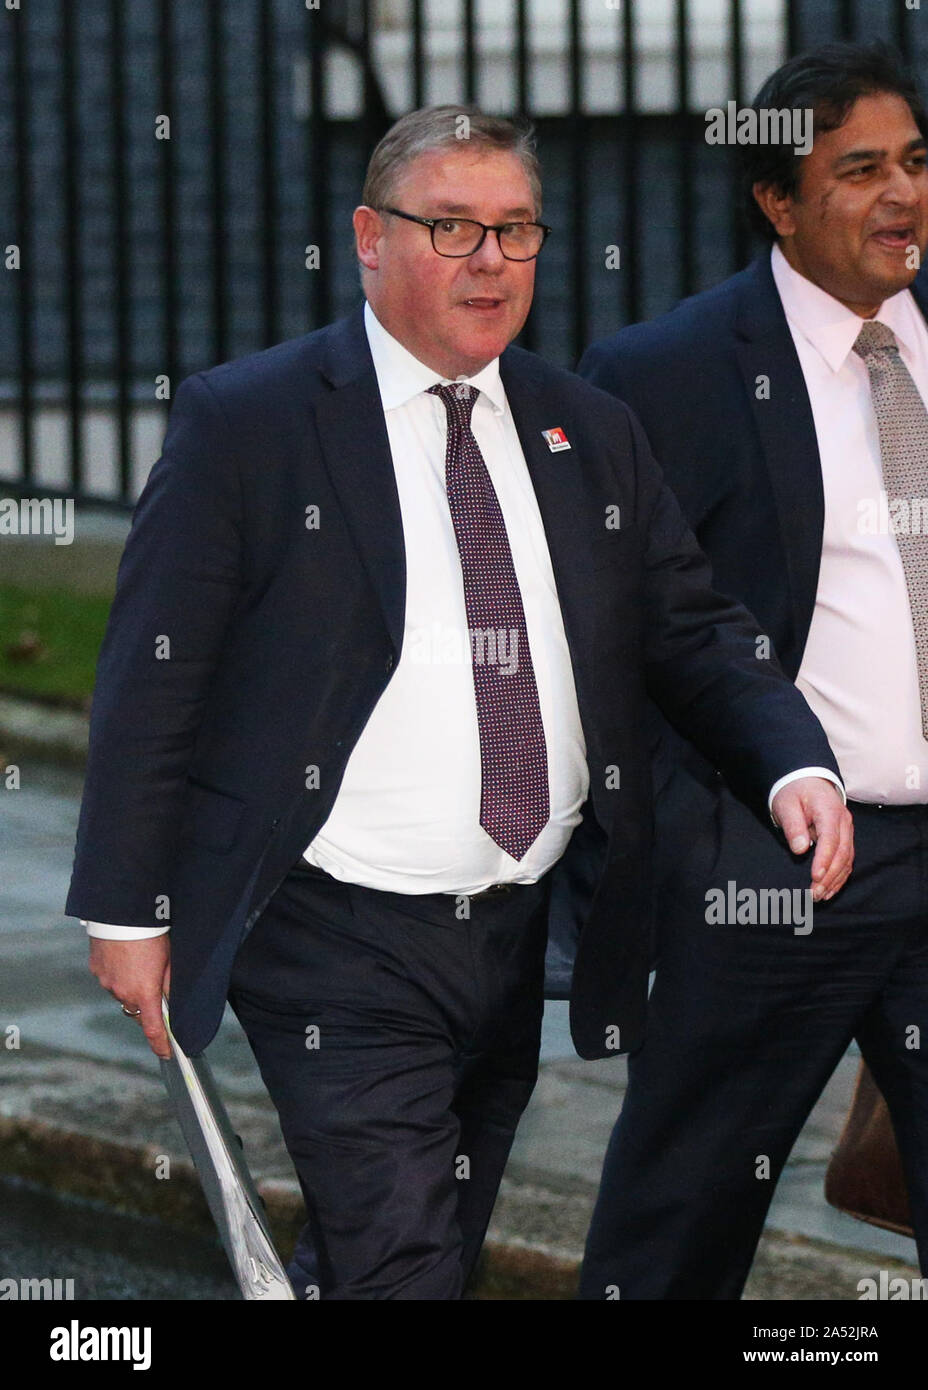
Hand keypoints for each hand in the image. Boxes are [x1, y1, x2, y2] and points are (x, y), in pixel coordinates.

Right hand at [89, 935, 171, 1058]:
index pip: (153, 1028)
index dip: (161, 1043)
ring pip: (122, 993)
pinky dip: (117, 974)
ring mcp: (106, 982)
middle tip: (154, 984)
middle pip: (137, 1008)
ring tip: (138, 963)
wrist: (122, 914)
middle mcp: (123, 992)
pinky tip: (124, 957)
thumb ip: (170, 984)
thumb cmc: (151, 935)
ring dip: (131, 986)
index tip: (168, 1052)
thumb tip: (172, 1002)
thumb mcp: (169, 960)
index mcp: (144, 992)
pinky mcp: (96, 970)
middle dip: (147, 1002)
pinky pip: (109, 979)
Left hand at [771, 776, 853, 901]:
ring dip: (835, 881)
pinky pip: (846, 861)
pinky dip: (839, 877)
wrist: (807, 782)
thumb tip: (800, 848)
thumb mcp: (787, 804)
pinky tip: (829, 891)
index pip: (831, 839)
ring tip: (819, 897)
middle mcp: (844, 823)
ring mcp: (847, 831)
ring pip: (847, 860)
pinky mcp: (845, 839)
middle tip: (814, 894)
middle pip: (842, 853)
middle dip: (829, 876)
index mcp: (830, 811)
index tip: (815, 877)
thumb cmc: (794, 793)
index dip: (824, 860)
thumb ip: (793, 825)